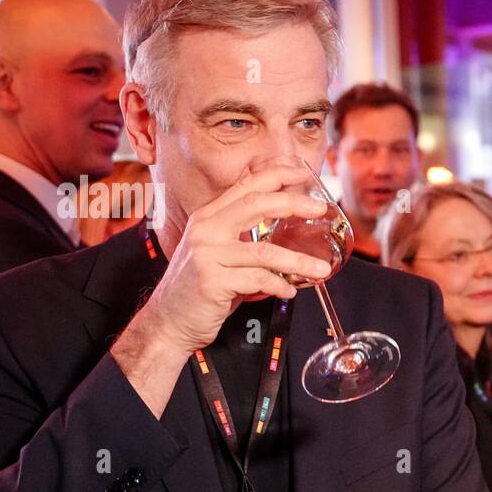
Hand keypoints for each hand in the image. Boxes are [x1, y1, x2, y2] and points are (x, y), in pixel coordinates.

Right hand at [140, 162, 333, 354]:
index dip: (275, 174)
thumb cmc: (200, 287)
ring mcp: (207, 255)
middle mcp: (206, 230)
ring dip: (298, 261)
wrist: (169, 320)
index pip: (245, 185)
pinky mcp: (212, 281)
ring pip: (265, 251)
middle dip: (293, 203)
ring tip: (321, 269)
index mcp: (209, 217)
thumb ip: (241, 235)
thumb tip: (281, 224)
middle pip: (256, 204)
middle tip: (321, 209)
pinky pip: (258, 280)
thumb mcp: (218, 251)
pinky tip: (289, 290)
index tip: (301, 171)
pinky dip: (279, 286)